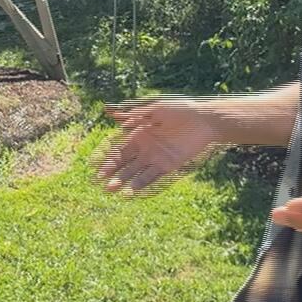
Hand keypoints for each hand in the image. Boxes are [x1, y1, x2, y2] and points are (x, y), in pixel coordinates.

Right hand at [98, 98, 220, 193]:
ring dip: (124, 182)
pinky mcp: (169, 166)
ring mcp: (156, 159)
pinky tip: (130, 192)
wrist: (204, 120)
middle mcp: (145, 149)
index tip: (97, 169)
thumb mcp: (156, 109)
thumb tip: (118, 119)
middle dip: (112, 173)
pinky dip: (141, 185)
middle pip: (125, 164)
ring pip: (136, 173)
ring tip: (112, 190)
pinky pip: (152, 177)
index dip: (108, 160)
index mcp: (139, 135)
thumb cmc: (181, 110)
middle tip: (101, 183)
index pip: (120, 150)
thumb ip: (138, 115)